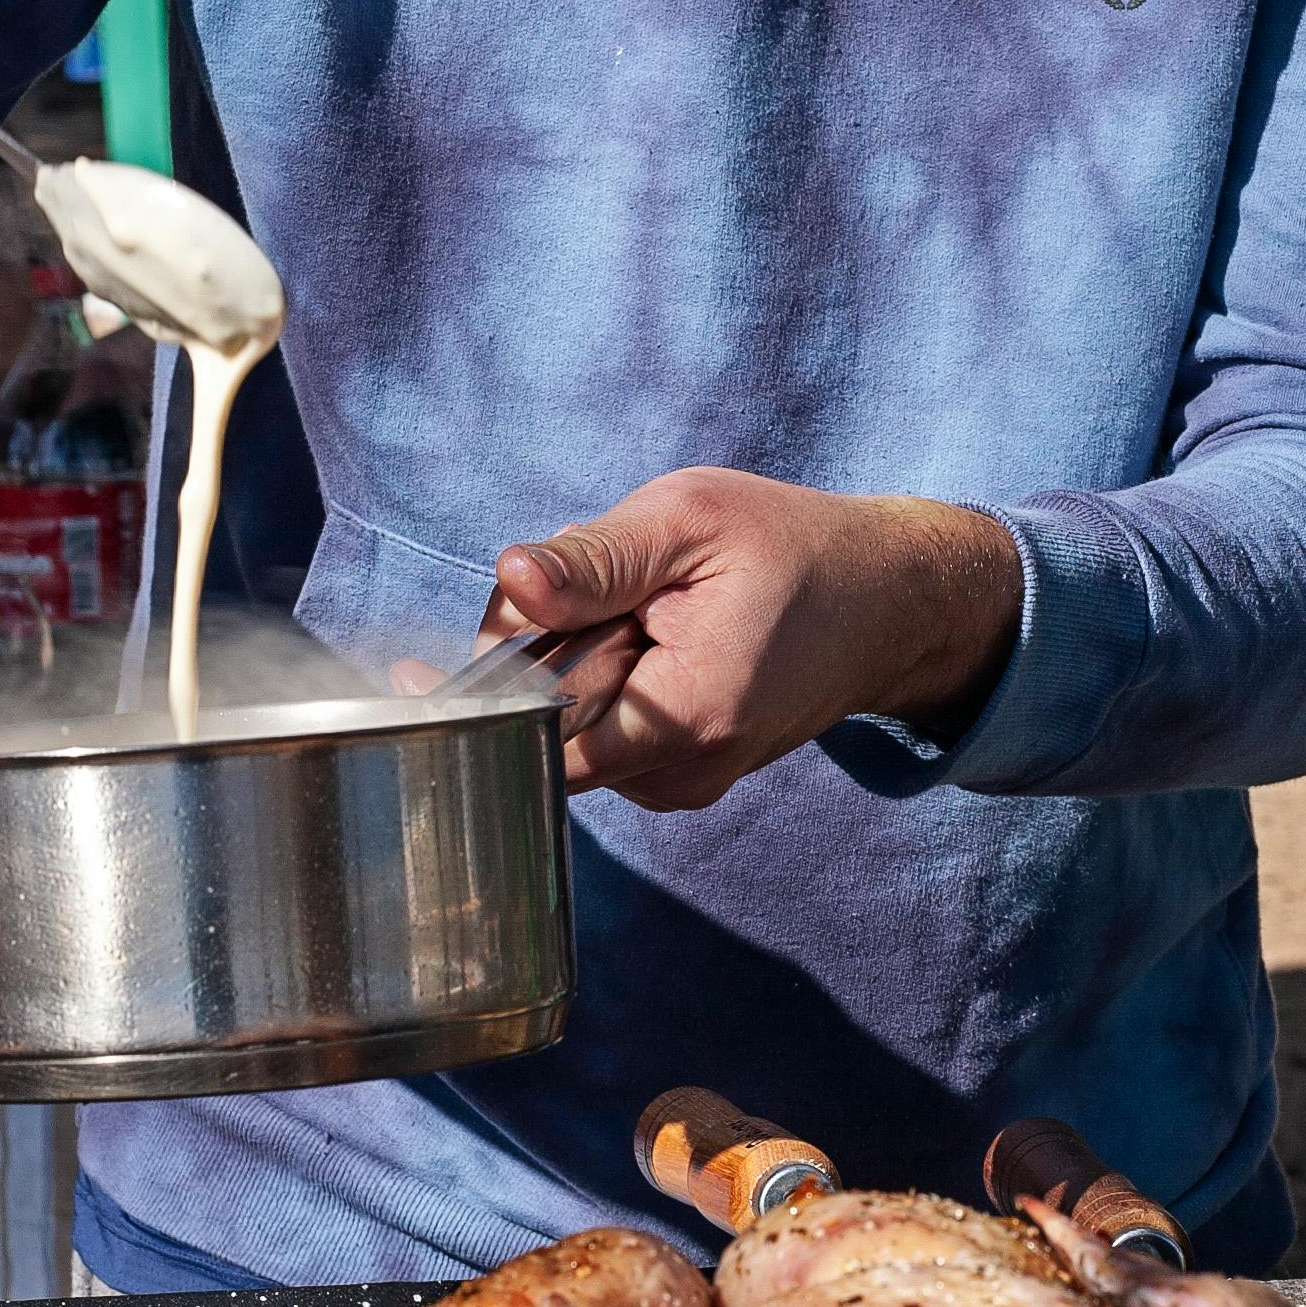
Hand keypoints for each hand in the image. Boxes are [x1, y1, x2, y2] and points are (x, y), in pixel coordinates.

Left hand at [425, 469, 1024, 811]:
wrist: (884, 601)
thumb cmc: (789, 548)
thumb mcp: (690, 521)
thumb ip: (595, 560)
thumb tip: (509, 582)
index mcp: (684, 714)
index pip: (533, 736)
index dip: (480, 692)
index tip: (422, 665)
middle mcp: (681, 773)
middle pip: (540, 730)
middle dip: (532, 658)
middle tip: (590, 590)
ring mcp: (682, 785)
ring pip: (566, 733)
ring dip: (569, 667)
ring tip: (638, 610)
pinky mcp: (680, 777)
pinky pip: (599, 735)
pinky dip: (600, 684)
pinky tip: (646, 639)